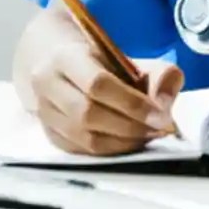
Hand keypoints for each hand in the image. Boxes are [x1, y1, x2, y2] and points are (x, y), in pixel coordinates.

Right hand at [26, 38, 183, 154]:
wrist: (66, 69)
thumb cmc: (103, 66)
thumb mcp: (133, 60)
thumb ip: (159, 75)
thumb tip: (164, 105)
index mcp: (65, 56)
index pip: (97, 84)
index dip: (132, 104)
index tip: (161, 116)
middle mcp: (46, 84)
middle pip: (88, 113)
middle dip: (130, 126)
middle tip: (158, 130)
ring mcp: (44, 112)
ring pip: (84, 138)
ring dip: (122, 142)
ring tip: (147, 137)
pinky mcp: (50, 135)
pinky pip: (82, 151)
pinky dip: (111, 151)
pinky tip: (130, 144)